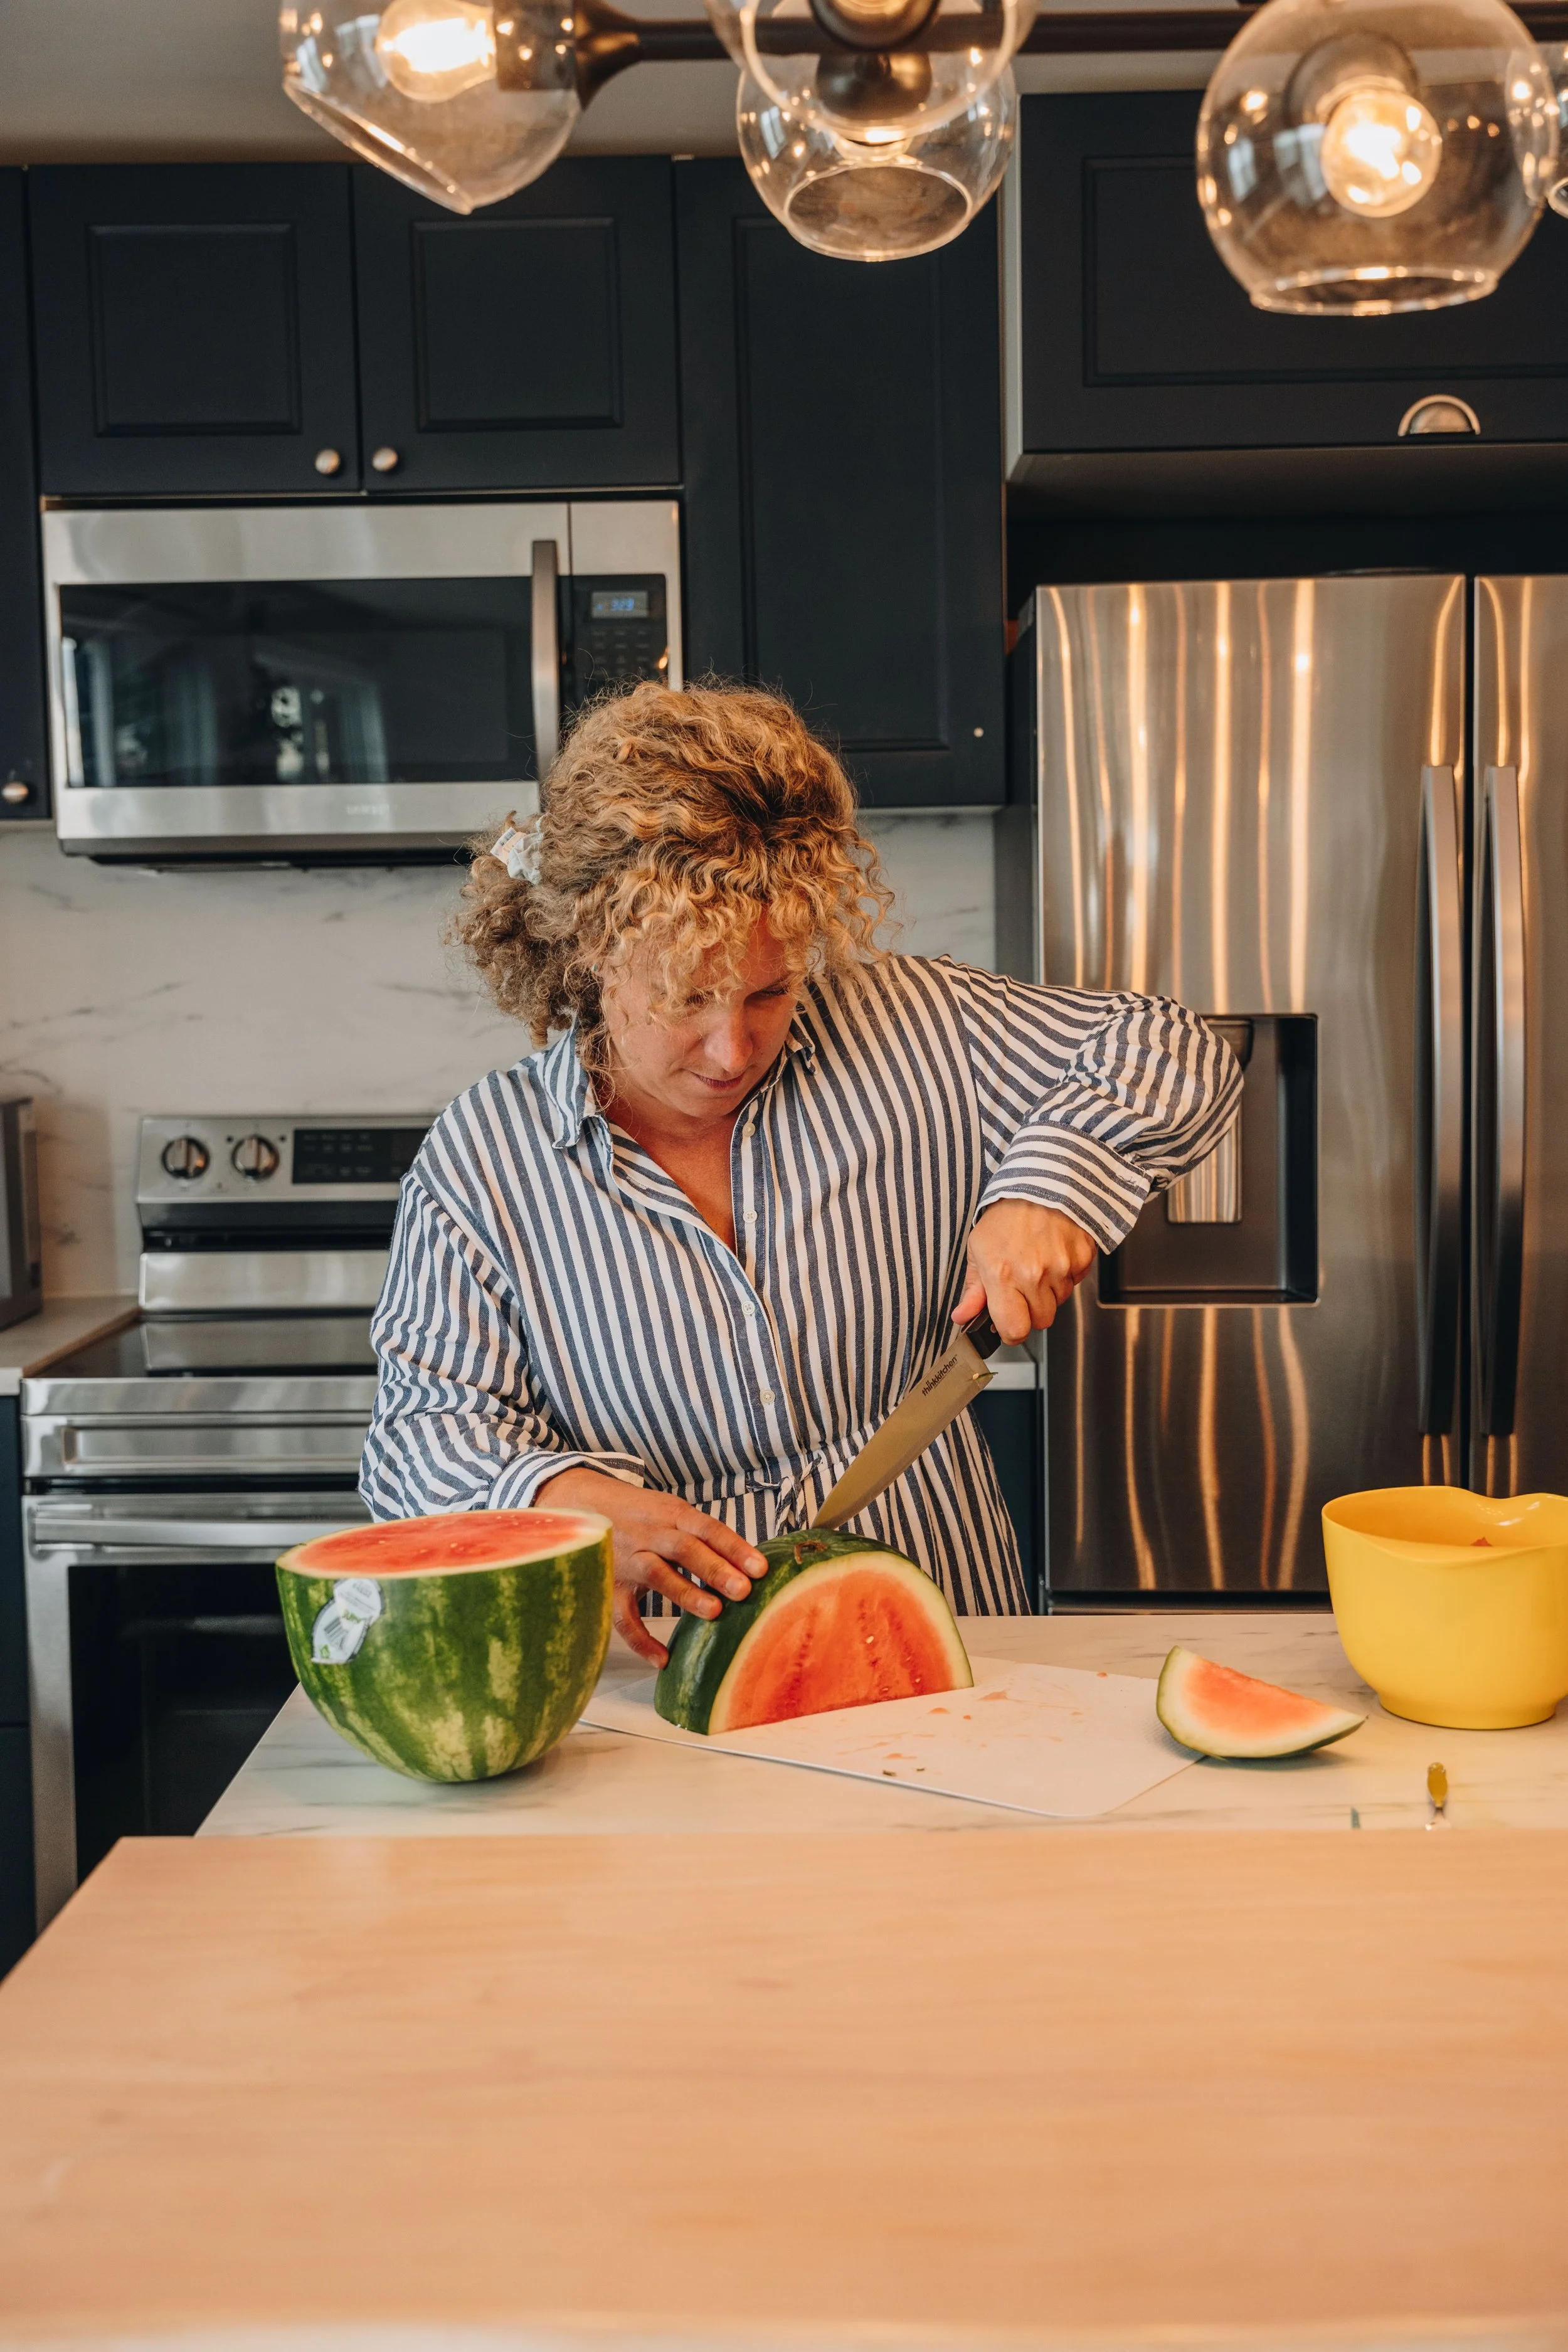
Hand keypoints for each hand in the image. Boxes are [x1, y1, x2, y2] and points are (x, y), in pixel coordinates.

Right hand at [534, 1466, 765, 1667]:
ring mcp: (627, 1559)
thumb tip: (748, 1566)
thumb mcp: (671, 1512)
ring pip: (656, 1574)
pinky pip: (622, 1615)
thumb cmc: (641, 1515)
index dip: (734, 1547)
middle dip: (715, 1569)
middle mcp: (649, 1534)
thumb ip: (701, 1534)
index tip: (761, 1569)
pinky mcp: (608, 1585)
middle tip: (743, 1590)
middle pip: (684, 1548)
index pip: (707, 1528)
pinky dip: (641, 1639)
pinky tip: (662, 1659)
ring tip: (714, 1612)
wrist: (582, 1503)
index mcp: (671, 1514)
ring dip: (685, 1593)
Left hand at [955, 1200, 1096, 1344]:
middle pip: (1041, 1321)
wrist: (1041, 1183)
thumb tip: (962, 1317)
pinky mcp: (1082, 1259)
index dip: (1011, 1332)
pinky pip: (1075, 1282)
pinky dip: (1066, 1274)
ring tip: (1038, 1262)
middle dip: (1032, 1310)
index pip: (1015, 1331)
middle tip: (1023, 1285)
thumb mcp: (978, 1249)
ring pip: (1059, 1303)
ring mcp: (1061, 1267)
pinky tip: (1054, 1253)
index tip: (1008, 1322)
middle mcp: (1034, 1275)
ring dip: (1049, 1291)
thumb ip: (973, 1289)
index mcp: (1003, 1275)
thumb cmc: (1007, 1215)